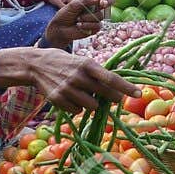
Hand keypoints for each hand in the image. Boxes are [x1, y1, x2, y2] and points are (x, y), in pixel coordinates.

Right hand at [8, 50, 136, 112]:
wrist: (35, 64)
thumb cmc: (64, 62)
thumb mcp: (81, 62)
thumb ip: (96, 74)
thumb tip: (116, 90)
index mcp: (87, 64)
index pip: (111, 78)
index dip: (126, 87)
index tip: (139, 93)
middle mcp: (78, 77)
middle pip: (104, 95)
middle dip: (112, 98)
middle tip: (114, 97)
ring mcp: (67, 89)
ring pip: (91, 107)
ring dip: (92, 103)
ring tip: (84, 94)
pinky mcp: (58, 100)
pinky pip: (77, 111)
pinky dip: (77, 107)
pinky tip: (70, 98)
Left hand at [43, 0, 109, 48]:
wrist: (60, 28)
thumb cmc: (65, 14)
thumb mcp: (73, 4)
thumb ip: (86, 0)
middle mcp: (95, 6)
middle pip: (107, 2)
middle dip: (107, 2)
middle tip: (102, 2)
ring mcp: (96, 17)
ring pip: (99, 15)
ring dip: (87, 17)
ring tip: (78, 19)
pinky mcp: (95, 27)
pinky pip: (97, 25)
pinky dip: (87, 25)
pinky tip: (79, 25)